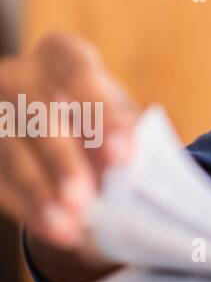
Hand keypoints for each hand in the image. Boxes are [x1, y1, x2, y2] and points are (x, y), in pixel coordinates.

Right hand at [0, 32, 137, 253]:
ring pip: (10, 149)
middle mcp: (19, 73)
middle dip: (65, 159)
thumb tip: (128, 163)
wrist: (65, 134)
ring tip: (71, 223)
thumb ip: (123, 130)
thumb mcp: (115, 115)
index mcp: (61, 53)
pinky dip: (27, 206)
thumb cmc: (99, 119)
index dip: (102, 115)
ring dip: (41, 189)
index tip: (123, 157)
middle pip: (39, 113)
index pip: (80, 75)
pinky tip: (54, 229)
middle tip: (87, 199)